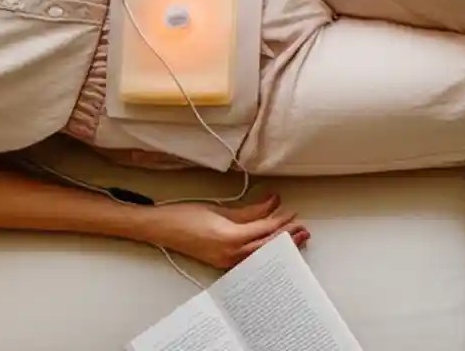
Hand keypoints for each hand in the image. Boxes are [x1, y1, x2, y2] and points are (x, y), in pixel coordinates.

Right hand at [140, 194, 309, 268]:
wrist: (161, 229)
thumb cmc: (185, 217)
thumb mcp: (221, 209)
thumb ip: (250, 210)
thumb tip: (273, 202)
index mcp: (231, 238)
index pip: (264, 230)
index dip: (281, 222)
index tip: (293, 214)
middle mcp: (230, 254)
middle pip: (266, 246)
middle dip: (287, 238)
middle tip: (304, 230)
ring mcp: (226, 261)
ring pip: (260, 255)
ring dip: (278, 246)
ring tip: (296, 239)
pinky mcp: (222, 262)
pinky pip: (249, 260)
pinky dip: (264, 252)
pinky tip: (272, 248)